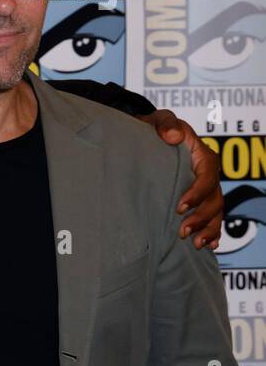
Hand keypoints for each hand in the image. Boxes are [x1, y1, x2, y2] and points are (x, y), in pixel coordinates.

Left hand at [137, 110, 222, 249]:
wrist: (150, 137)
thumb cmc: (156, 128)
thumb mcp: (159, 119)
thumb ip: (166, 124)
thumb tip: (173, 137)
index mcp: (202, 156)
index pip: (207, 176)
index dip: (197, 193)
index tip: (180, 207)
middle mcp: (208, 174)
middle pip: (214, 199)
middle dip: (202, 218)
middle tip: (183, 231)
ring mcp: (206, 188)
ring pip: (215, 211)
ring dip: (208, 228)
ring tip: (196, 243)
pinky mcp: (199, 198)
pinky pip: (212, 217)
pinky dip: (213, 231)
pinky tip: (209, 245)